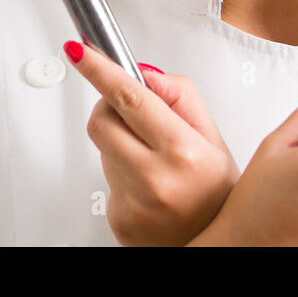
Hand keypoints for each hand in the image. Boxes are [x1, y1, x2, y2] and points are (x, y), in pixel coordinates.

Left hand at [65, 40, 240, 246]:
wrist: (216, 245)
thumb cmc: (218, 194)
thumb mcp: (215, 139)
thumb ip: (181, 97)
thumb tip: (145, 74)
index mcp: (183, 152)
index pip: (131, 98)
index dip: (100, 69)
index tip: (80, 51)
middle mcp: (155, 179)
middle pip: (102, 121)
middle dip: (112, 108)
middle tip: (136, 117)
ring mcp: (133, 203)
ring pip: (103, 149)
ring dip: (121, 145)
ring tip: (155, 163)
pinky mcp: (118, 220)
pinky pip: (107, 180)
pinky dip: (123, 175)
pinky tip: (150, 187)